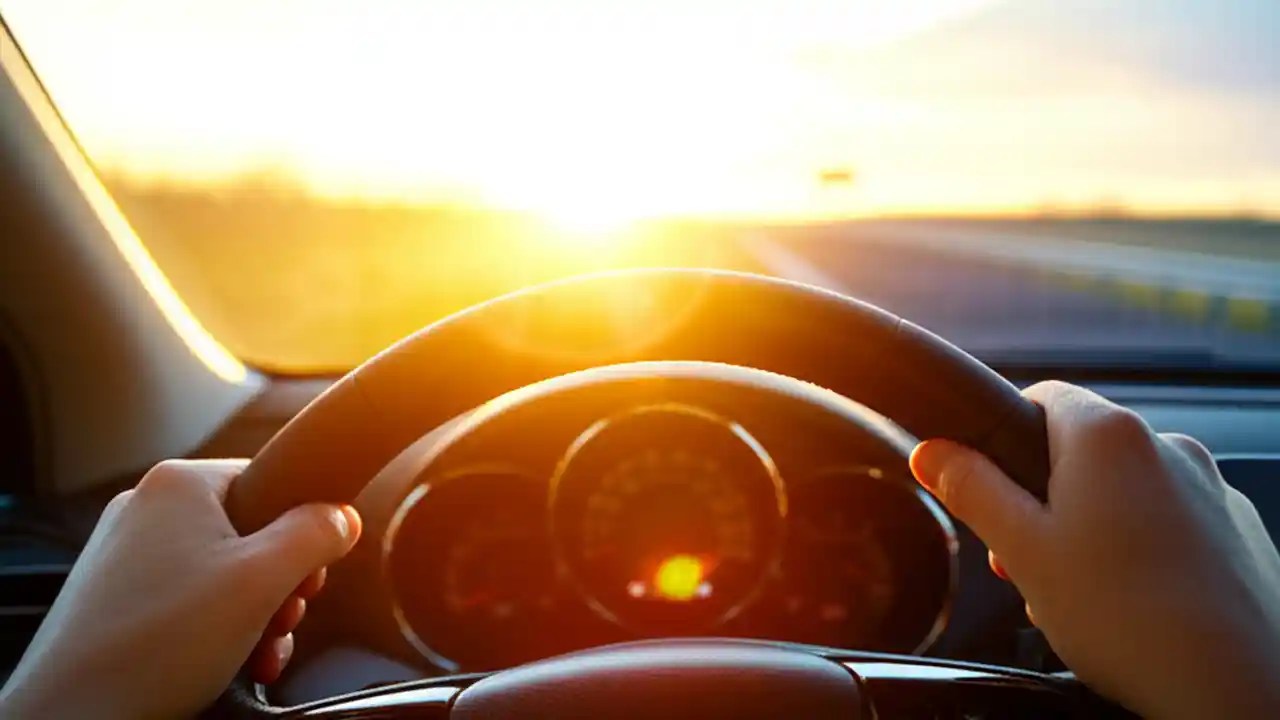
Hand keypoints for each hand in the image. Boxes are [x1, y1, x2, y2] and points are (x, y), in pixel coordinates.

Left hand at [0, 459, 361, 719]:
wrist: (71, 716)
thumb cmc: (154, 646)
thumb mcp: (262, 581)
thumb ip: (315, 536)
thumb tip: (342, 517)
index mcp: (180, 484)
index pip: (272, 484)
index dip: (304, 532)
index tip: (309, 577)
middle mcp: (148, 508)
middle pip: (251, 534)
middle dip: (280, 587)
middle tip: (281, 620)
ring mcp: (128, 555)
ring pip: (223, 574)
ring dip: (256, 616)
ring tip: (256, 652)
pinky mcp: (118, 598)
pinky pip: (190, 600)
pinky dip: (218, 630)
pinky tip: (230, 662)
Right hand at [910, 381, 1279, 718]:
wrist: (1238, 689)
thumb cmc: (1131, 621)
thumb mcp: (1022, 552)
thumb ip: (972, 491)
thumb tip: (933, 452)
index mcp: (1109, 436)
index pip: (1040, 396)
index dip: (1001, 439)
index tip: (984, 486)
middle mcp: (1168, 447)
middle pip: (1079, 453)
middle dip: (1042, 503)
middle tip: (1023, 562)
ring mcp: (1212, 490)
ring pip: (1124, 495)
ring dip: (1087, 533)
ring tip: (1077, 598)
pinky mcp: (1238, 534)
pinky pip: (1169, 526)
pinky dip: (1140, 555)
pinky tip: (1128, 608)